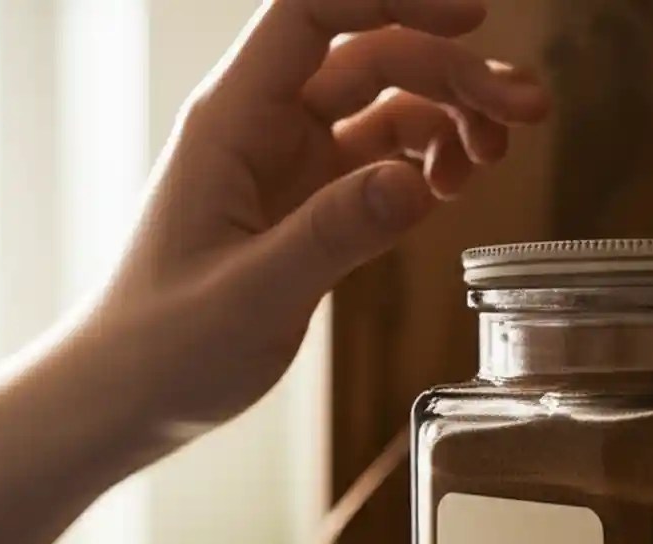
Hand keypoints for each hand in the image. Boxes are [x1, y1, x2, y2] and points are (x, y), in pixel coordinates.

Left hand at [81, 0, 549, 431]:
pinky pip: (379, 159)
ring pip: (384, 106)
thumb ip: (330, 236)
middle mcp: (262, 128)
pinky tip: (450, 188)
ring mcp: (287, 164)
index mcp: (231, 121)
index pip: (313, 12)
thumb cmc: (161, 346)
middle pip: (371, 58)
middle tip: (525, 111)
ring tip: (494, 157)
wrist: (126, 395)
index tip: (474, 17)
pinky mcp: (307, 205)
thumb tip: (414, 185)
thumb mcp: (249, 296)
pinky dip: (425, 164)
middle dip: (452, 72)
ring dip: (448, 117)